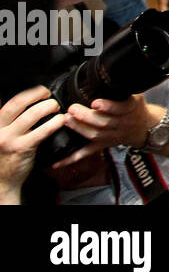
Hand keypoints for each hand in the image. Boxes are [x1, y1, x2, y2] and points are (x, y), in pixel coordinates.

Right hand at [0, 87, 64, 202]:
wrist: (2, 180)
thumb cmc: (5, 156)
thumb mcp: (2, 135)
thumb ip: (10, 121)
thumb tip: (28, 104)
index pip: (12, 102)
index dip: (29, 93)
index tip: (41, 91)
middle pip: (19, 103)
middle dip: (37, 94)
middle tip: (49, 96)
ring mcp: (9, 139)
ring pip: (32, 114)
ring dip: (48, 107)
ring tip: (56, 108)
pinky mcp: (22, 148)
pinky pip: (42, 131)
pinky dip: (54, 122)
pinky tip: (60, 121)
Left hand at [54, 96, 157, 166]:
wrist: (145, 127)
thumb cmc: (137, 109)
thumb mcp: (135, 95)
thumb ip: (121, 89)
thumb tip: (107, 74)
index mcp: (131, 109)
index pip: (120, 108)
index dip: (107, 106)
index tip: (95, 102)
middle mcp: (122, 124)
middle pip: (104, 123)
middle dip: (86, 116)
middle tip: (72, 109)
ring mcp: (112, 136)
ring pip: (95, 135)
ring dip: (79, 129)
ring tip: (66, 120)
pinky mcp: (103, 145)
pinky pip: (87, 152)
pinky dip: (72, 157)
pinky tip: (58, 161)